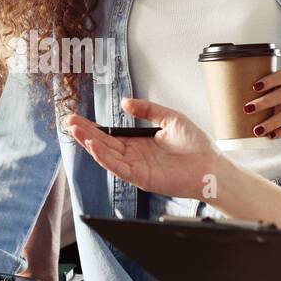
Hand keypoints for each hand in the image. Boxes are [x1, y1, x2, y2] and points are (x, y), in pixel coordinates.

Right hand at [65, 97, 222, 200]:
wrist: (212, 166)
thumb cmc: (196, 146)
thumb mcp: (170, 118)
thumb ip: (147, 110)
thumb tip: (124, 103)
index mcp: (139, 142)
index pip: (110, 134)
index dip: (93, 126)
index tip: (78, 116)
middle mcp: (134, 155)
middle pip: (103, 143)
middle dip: (84, 132)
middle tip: (68, 121)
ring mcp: (136, 167)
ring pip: (106, 155)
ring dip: (89, 143)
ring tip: (75, 130)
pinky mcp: (141, 178)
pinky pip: (118, 168)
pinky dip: (104, 158)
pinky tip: (94, 146)